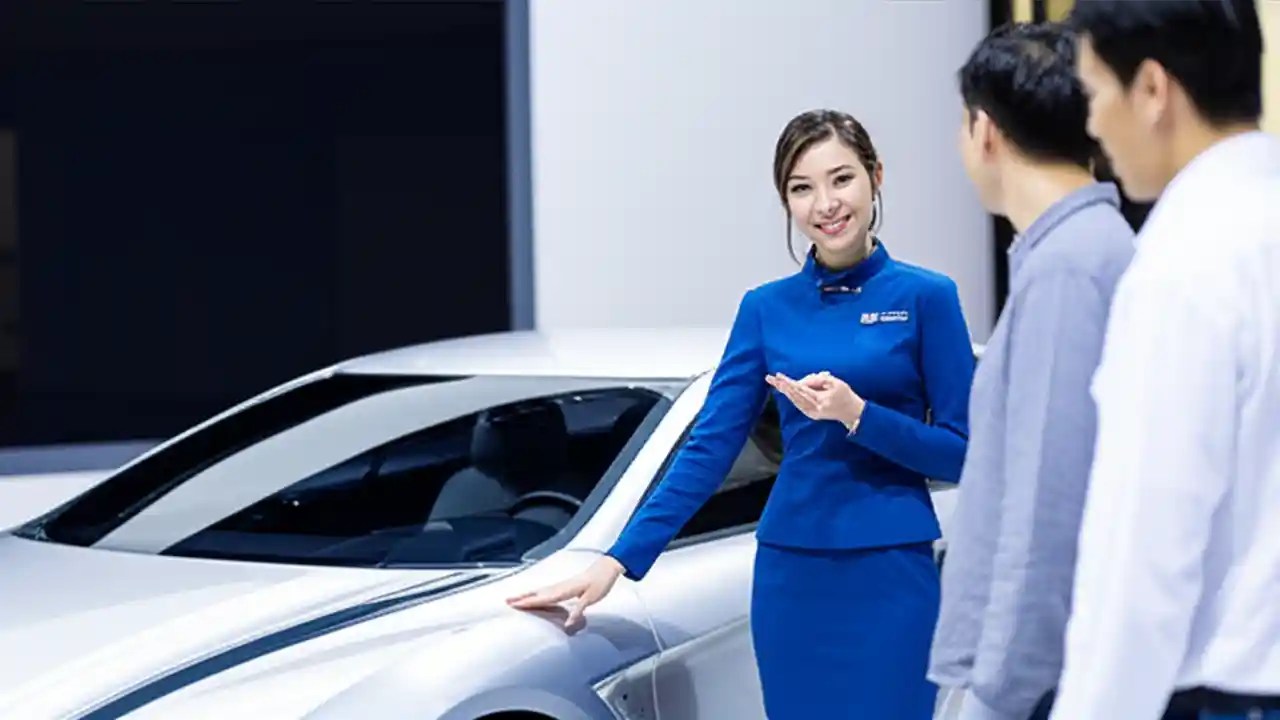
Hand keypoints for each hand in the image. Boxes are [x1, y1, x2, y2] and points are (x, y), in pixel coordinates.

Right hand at [506, 555, 625, 627]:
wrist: (607, 567)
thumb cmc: (600, 582)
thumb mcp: (592, 598)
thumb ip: (579, 610)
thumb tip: (568, 624)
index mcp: (565, 590)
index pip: (543, 598)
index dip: (529, 602)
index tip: (516, 605)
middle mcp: (561, 586)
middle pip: (537, 593)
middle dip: (522, 597)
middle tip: (507, 601)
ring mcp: (562, 585)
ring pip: (540, 591)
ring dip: (527, 595)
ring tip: (515, 598)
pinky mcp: (565, 585)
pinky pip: (547, 591)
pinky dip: (537, 593)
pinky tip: (535, 596)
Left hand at [766, 371, 865, 430]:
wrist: (852, 412)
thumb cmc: (845, 394)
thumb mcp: (835, 382)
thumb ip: (817, 380)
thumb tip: (801, 382)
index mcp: (821, 400)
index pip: (801, 389)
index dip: (789, 382)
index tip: (779, 376)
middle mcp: (814, 408)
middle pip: (794, 396)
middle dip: (782, 386)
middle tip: (770, 378)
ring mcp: (812, 413)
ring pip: (794, 401)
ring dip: (784, 391)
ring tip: (774, 382)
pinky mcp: (812, 415)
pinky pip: (798, 405)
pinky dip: (791, 397)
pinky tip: (784, 391)